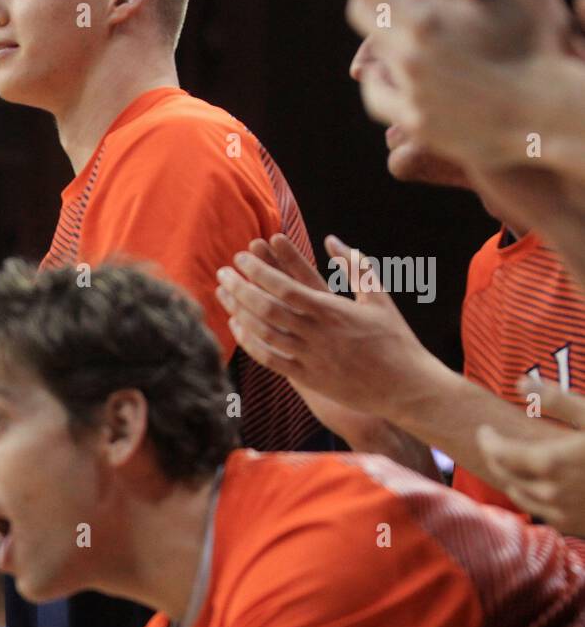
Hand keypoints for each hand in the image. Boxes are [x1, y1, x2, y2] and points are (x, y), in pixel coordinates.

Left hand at [216, 233, 439, 420]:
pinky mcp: (307, 378)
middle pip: (266, 308)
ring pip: (263, 333)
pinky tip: (237, 327)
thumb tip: (332, 240)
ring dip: (239, 312)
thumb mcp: (378, 298)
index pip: (285, 286)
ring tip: (223, 294)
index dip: (259, 271)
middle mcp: (317, 333)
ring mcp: (309, 357)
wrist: (405, 387)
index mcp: (332, 310)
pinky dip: (249, 342)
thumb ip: (356, 266)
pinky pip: (269, 359)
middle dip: (240, 288)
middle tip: (222, 272)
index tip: (241, 258)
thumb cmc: (394, 339)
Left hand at [309, 0, 577, 167]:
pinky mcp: (413, 122)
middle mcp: (406, 56)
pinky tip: (393, 71)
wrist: (547, 117)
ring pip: (369, 56)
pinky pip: (377, 94)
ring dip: (381, 38)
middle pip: (364, 14)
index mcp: (425, 17)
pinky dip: (381, 78)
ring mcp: (407, 92)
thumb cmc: (542, 43)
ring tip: (410, 32)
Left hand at [477, 380, 584, 536]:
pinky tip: (537, 481)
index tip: (485, 429)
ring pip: (518, 494)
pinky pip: (538, 510)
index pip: (498, 452)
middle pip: (504, 474)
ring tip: (512, 460)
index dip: (486, 439)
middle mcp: (549, 492)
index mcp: (549, 462)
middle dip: (495, 457)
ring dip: (510, 477)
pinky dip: (530, 494)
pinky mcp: (573, 525)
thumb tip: (519, 380)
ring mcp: (561, 512)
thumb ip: (555, 399)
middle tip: (494, 442)